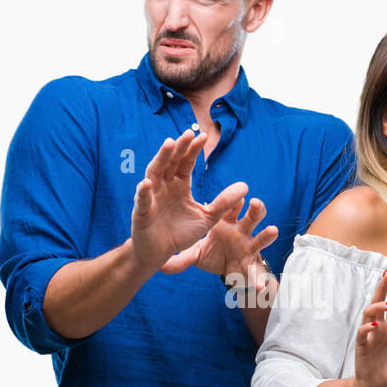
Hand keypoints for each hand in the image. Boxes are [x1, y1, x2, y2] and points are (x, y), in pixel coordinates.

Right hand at [130, 128, 248, 269]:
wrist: (161, 253)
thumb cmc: (181, 233)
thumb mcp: (208, 217)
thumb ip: (224, 202)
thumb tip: (245, 186)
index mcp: (180, 185)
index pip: (186, 162)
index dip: (193, 149)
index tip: (204, 137)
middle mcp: (164, 185)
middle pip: (171, 162)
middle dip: (179, 147)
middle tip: (188, 133)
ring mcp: (151, 196)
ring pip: (154, 173)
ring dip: (161, 158)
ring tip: (169, 144)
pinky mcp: (141, 212)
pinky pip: (142, 200)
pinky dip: (143, 192)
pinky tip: (146, 183)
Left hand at [160, 191, 278, 279]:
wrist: (226, 271)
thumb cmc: (212, 253)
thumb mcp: (196, 254)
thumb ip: (182, 257)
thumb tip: (161, 265)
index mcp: (226, 223)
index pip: (232, 207)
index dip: (235, 200)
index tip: (240, 193)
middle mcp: (242, 231)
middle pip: (252, 216)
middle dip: (256, 209)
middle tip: (255, 203)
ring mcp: (251, 247)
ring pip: (263, 237)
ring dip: (267, 234)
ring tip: (271, 231)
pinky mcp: (254, 265)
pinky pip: (259, 273)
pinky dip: (259, 281)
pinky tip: (259, 287)